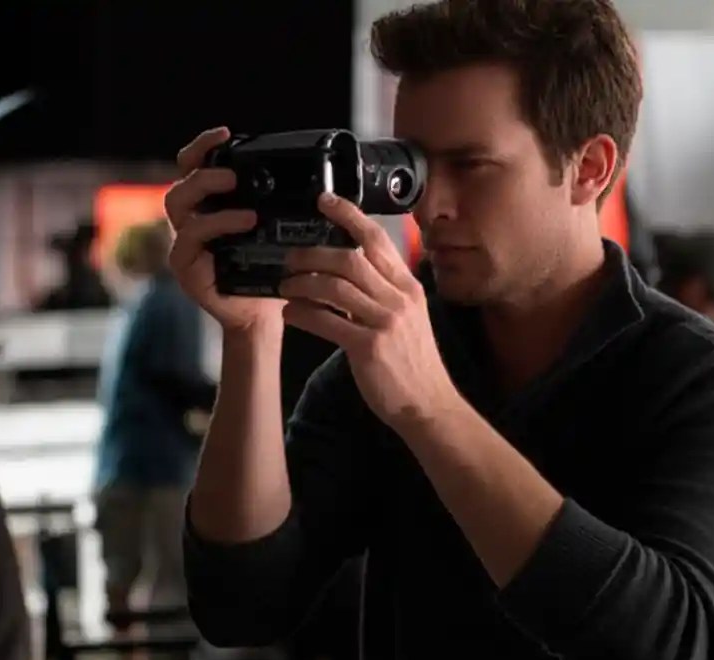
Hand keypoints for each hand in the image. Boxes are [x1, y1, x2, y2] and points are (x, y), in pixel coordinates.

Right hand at [165, 127, 285, 333]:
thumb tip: (324, 184)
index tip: (225, 133)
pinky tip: (244, 222)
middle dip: (203, 168)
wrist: (266, 314)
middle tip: (233, 172)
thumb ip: (284, 207)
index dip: (203, 147)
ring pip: (178, 204)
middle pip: (181, 181)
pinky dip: (217, 225)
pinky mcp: (186, 265)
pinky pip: (190, 238)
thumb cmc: (272, 270)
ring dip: (207, 192)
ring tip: (238, 192)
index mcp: (211, 207)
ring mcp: (186, 242)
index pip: (195, 168)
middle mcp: (193, 220)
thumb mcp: (281, 233)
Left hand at [279, 193, 460, 429]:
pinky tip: (291, 314)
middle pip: (349, 258)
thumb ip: (386, 292)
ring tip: (285, 287)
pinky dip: (303, 314)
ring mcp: (385, 322)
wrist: (428, 404)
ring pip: (334, 286)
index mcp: (408, 287)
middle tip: (291, 260)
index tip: (325, 201)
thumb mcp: (410, 317)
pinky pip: (327, 321)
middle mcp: (399, 299)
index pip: (377, 240)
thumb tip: (351, 270)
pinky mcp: (368, 347)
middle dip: (312, 254)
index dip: (349, 215)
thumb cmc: (414, 363)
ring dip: (302, 283)